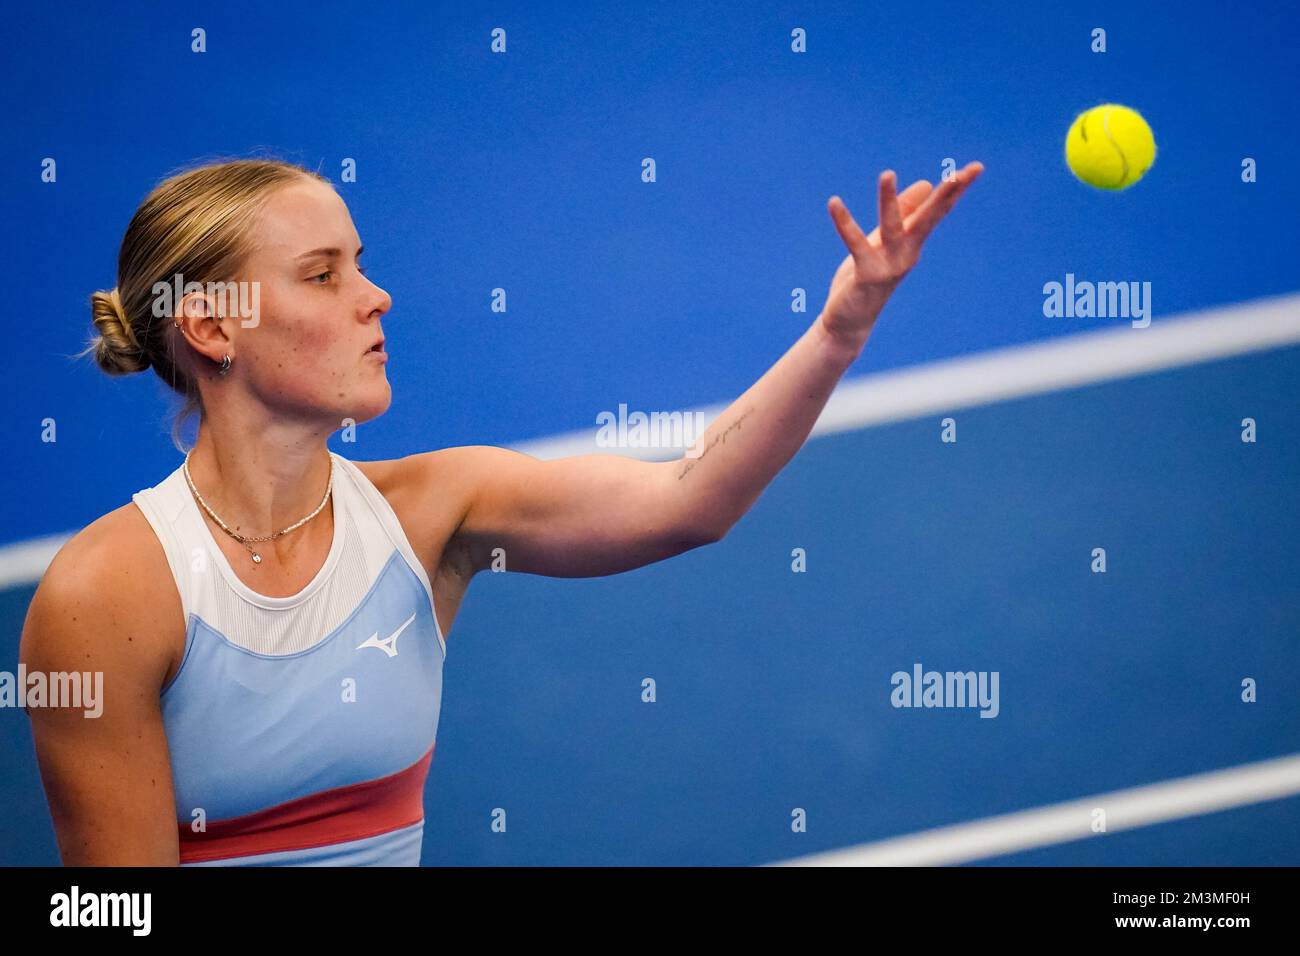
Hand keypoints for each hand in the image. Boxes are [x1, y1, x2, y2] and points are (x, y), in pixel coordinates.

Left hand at [820, 161, 982, 350]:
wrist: (850, 321)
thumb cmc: (868, 278)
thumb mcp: (886, 240)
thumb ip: (904, 212)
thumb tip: (925, 184)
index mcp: (913, 243)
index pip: (938, 211)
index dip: (956, 189)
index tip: (976, 167)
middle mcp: (907, 254)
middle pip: (930, 219)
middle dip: (948, 194)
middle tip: (966, 171)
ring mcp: (889, 265)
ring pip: (892, 228)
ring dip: (888, 201)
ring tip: (887, 173)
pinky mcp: (867, 275)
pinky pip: (856, 244)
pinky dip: (845, 223)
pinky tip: (834, 202)